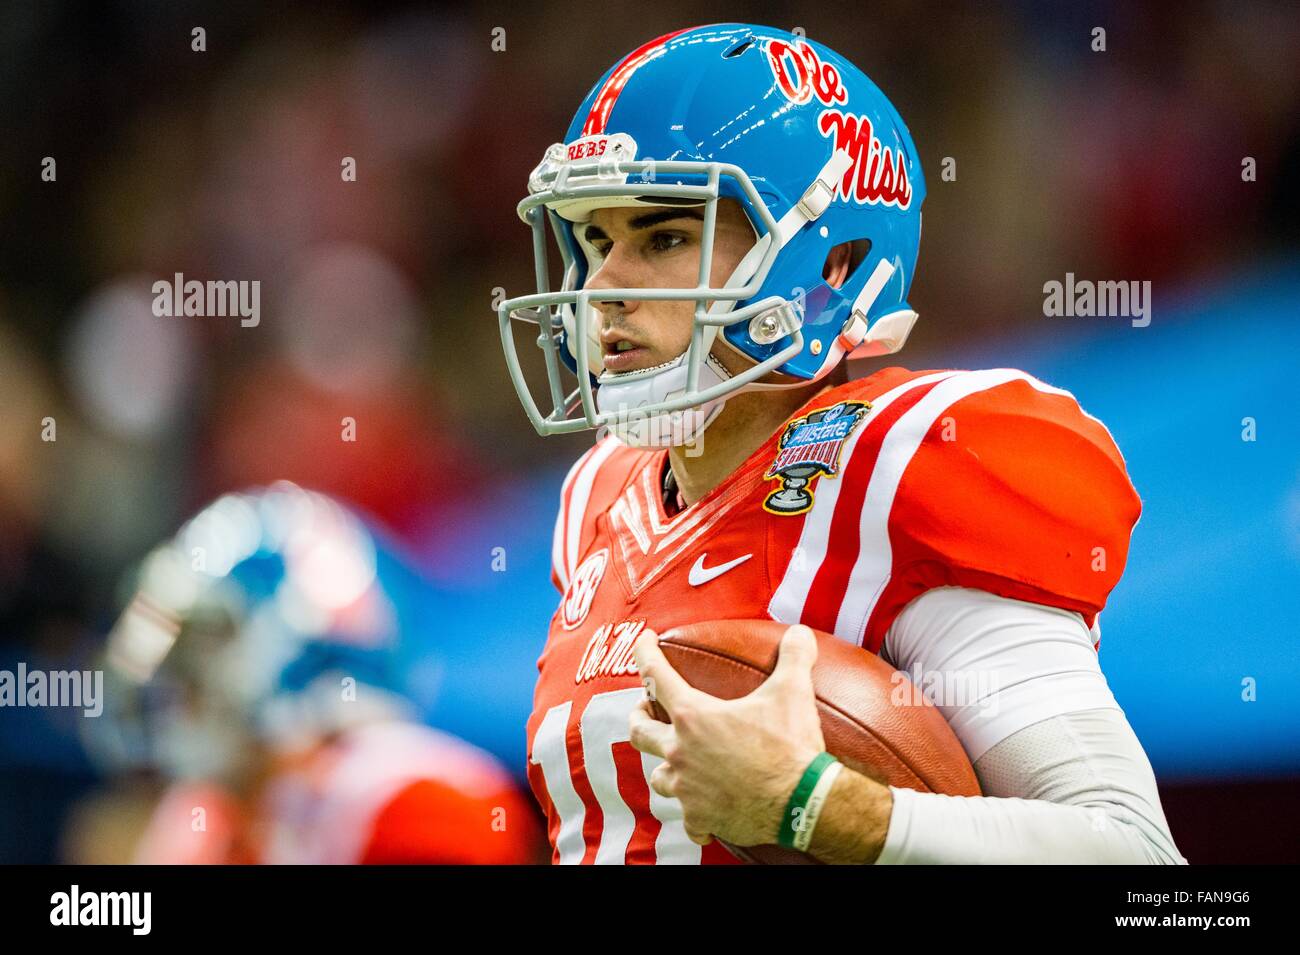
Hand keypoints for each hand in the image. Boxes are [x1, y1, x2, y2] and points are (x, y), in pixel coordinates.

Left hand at [628, 624, 826, 847]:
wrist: (803, 803)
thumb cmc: (790, 745)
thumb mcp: (793, 691)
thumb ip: (794, 656)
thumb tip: (800, 633)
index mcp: (693, 717)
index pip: (656, 675)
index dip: (644, 653)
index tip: (641, 641)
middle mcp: (681, 752)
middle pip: (639, 732)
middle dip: (638, 717)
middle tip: (645, 710)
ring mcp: (688, 788)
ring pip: (658, 777)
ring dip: (664, 767)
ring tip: (675, 762)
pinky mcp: (701, 817)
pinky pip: (687, 818)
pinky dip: (693, 813)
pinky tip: (702, 811)